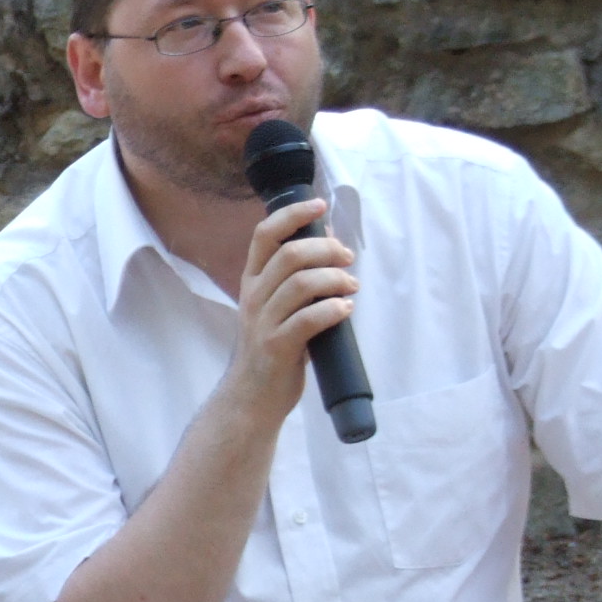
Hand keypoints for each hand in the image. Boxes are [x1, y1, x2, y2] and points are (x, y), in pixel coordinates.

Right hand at [219, 199, 356, 425]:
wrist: (251, 396)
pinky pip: (309, 319)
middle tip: (347, 259)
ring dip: (336, 280)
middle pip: (290, 254)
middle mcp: (253, 297)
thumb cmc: (272, 347)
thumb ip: (297, 276)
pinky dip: (333, 310)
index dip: (293, 214)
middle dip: (327, 250)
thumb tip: (328, 238)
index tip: (320, 205)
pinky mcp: (277, 346)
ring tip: (351, 288)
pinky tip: (345, 310)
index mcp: (252, 281)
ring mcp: (262, 322)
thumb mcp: (277, 306)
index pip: (265, 234)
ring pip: (302, 283)